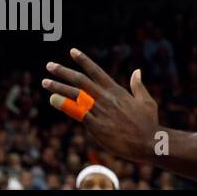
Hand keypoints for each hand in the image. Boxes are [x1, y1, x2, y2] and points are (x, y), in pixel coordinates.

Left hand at [44, 48, 159, 162]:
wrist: (151, 144)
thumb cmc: (149, 123)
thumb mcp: (146, 101)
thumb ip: (138, 85)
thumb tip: (137, 71)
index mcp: (116, 91)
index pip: (96, 71)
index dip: (83, 60)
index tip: (72, 51)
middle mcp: (106, 98)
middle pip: (80, 81)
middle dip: (63, 72)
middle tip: (49, 65)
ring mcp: (100, 111)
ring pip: (75, 95)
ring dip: (58, 87)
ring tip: (45, 82)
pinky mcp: (96, 126)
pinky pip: (77, 113)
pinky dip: (65, 105)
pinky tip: (53, 100)